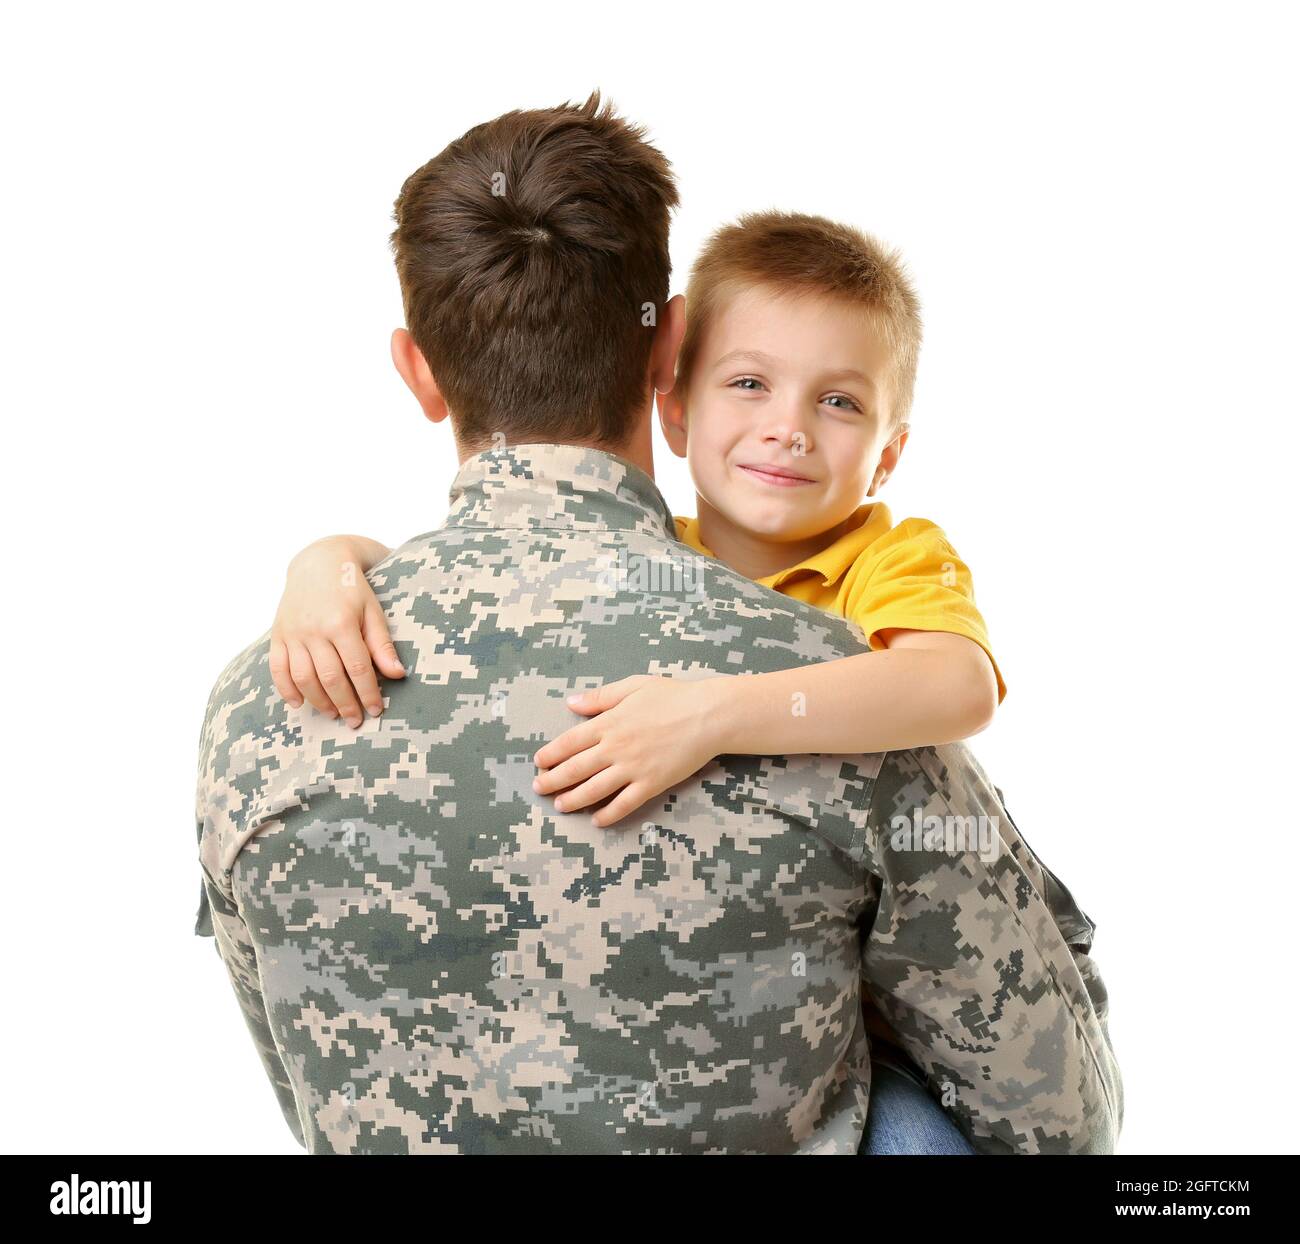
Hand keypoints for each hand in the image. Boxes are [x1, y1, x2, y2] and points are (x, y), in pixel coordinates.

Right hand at [269, 538, 403, 726]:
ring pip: (304, 678)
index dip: (368, 693)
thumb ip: (382, 644)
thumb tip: (397, 674)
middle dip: (345, 704)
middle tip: (355, 721)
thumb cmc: (352, 589)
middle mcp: (314, 629)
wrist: (319, 562)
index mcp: (342, 622)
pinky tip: (299, 704)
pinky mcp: (277, 634)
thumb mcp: (373, 611)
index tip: (376, 710)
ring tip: (333, 714)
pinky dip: (286, 689)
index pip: (358, 668)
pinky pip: (277, 668)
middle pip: (330, 678)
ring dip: (319, 701)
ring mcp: (293, 633)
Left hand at [532, 674, 730, 826]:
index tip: (539, 763)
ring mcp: (632, 768)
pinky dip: (609, 814)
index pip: (569, 742)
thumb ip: (600, 697)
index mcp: (608, 722)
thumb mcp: (633, 686)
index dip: (550, 754)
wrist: (708, 715)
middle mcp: (615, 747)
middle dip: (553, 780)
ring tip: (560, 806)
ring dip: (574, 799)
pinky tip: (597, 820)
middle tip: (539, 788)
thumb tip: (572, 702)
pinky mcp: (651, 784)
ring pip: (594, 789)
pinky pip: (625, 804)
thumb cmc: (673, 697)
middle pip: (575, 769)